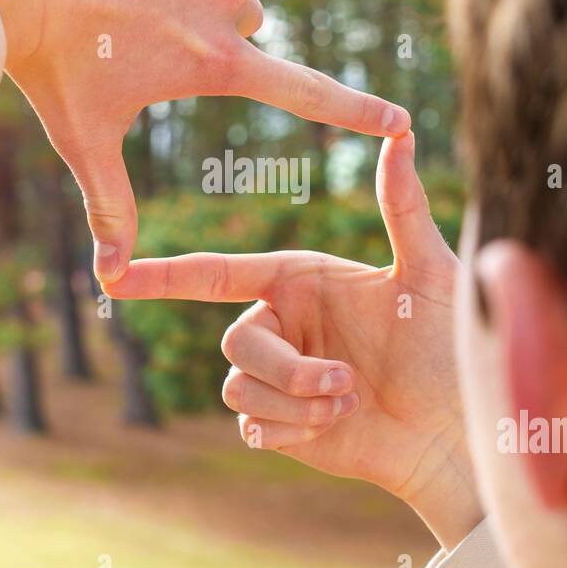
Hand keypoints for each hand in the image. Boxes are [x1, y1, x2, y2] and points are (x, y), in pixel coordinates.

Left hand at [0, 0, 409, 281]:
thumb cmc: (48, 64)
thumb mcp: (85, 138)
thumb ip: (111, 207)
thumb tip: (114, 281)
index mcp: (215, 61)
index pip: (305, 93)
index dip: (356, 111)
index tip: (401, 120)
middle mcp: (226, 0)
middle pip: (240, 18)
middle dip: (204, 26)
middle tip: (139, 30)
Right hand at [104, 133, 479, 549]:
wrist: (453, 435)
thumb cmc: (449, 348)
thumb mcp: (430, 273)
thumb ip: (404, 206)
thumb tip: (403, 132)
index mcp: (299, 281)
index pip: (217, 273)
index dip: (163, 274)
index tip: (113, 271)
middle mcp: (281, 325)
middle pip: (235, 342)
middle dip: (288, 369)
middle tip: (346, 381)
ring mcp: (278, 378)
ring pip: (238, 388)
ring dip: (297, 402)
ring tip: (350, 402)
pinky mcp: (280, 425)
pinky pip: (251, 426)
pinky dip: (294, 430)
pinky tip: (337, 429)